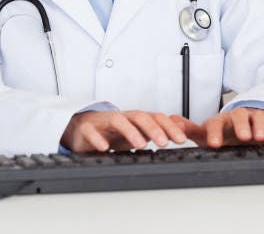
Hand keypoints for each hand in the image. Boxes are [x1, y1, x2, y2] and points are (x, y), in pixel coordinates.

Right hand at [61, 110, 190, 152]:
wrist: (81, 128)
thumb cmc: (111, 131)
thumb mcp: (137, 132)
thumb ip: (157, 131)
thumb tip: (182, 131)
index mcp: (135, 120)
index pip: (155, 117)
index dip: (169, 126)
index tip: (181, 139)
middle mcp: (122, 118)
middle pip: (139, 116)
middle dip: (153, 128)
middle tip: (164, 142)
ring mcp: (104, 122)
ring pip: (118, 120)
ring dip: (131, 131)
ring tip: (140, 145)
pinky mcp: (86, 129)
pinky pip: (91, 131)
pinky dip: (98, 138)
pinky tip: (105, 147)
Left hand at [171, 107, 263, 147]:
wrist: (247, 125)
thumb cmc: (226, 131)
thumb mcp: (207, 132)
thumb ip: (190, 129)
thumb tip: (171, 121)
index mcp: (223, 120)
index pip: (217, 122)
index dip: (215, 132)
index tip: (214, 144)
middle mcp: (240, 117)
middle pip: (240, 116)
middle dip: (241, 126)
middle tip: (242, 137)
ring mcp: (258, 119)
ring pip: (261, 117)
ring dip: (261, 126)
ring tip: (261, 138)